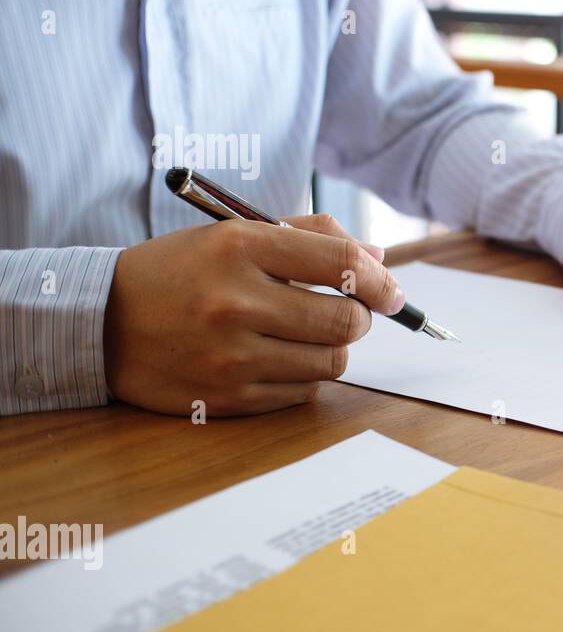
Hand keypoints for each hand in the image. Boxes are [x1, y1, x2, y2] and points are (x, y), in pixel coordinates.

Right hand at [104, 214, 403, 415]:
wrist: (101, 322)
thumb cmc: (181, 272)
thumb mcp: (235, 234)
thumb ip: (311, 237)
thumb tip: (380, 260)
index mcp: (239, 247)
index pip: (342, 264)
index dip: (381, 281)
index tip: (392, 291)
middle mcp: (235, 302)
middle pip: (347, 320)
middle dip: (360, 316)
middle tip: (346, 311)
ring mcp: (230, 356)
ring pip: (332, 361)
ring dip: (334, 348)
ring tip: (309, 334)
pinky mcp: (228, 397)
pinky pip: (303, 391)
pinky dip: (306, 375)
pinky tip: (280, 357)